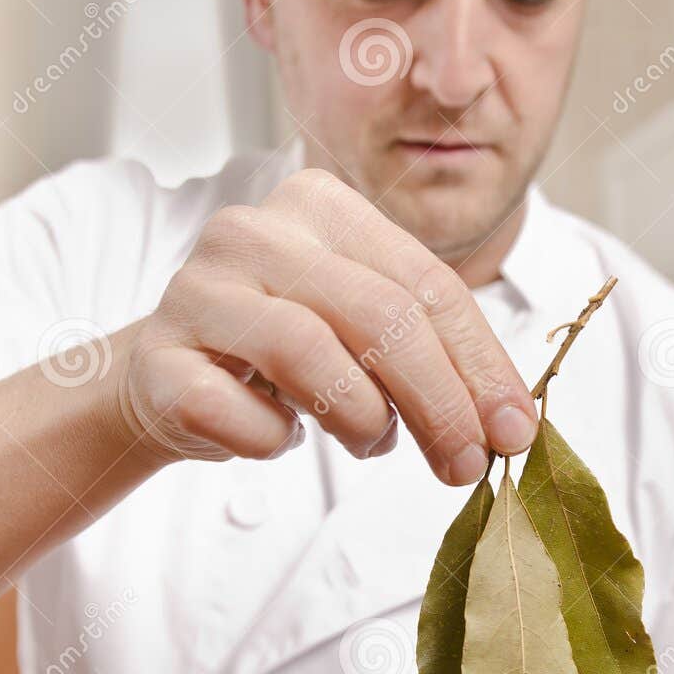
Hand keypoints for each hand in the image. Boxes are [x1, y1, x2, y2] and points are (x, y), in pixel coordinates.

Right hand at [118, 167, 537, 482]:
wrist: (172, 378)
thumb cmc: (287, 356)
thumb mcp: (366, 334)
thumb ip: (436, 358)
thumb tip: (513, 426)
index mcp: (323, 207)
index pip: (428, 285)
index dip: (481, 365)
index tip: (515, 432)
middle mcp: (256, 231)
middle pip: (379, 316)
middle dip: (440, 403)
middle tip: (466, 466)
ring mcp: (197, 289)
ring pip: (310, 354)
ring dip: (361, 420)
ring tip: (371, 445)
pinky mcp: (157, 357)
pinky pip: (237, 412)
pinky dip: (274, 441)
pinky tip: (280, 437)